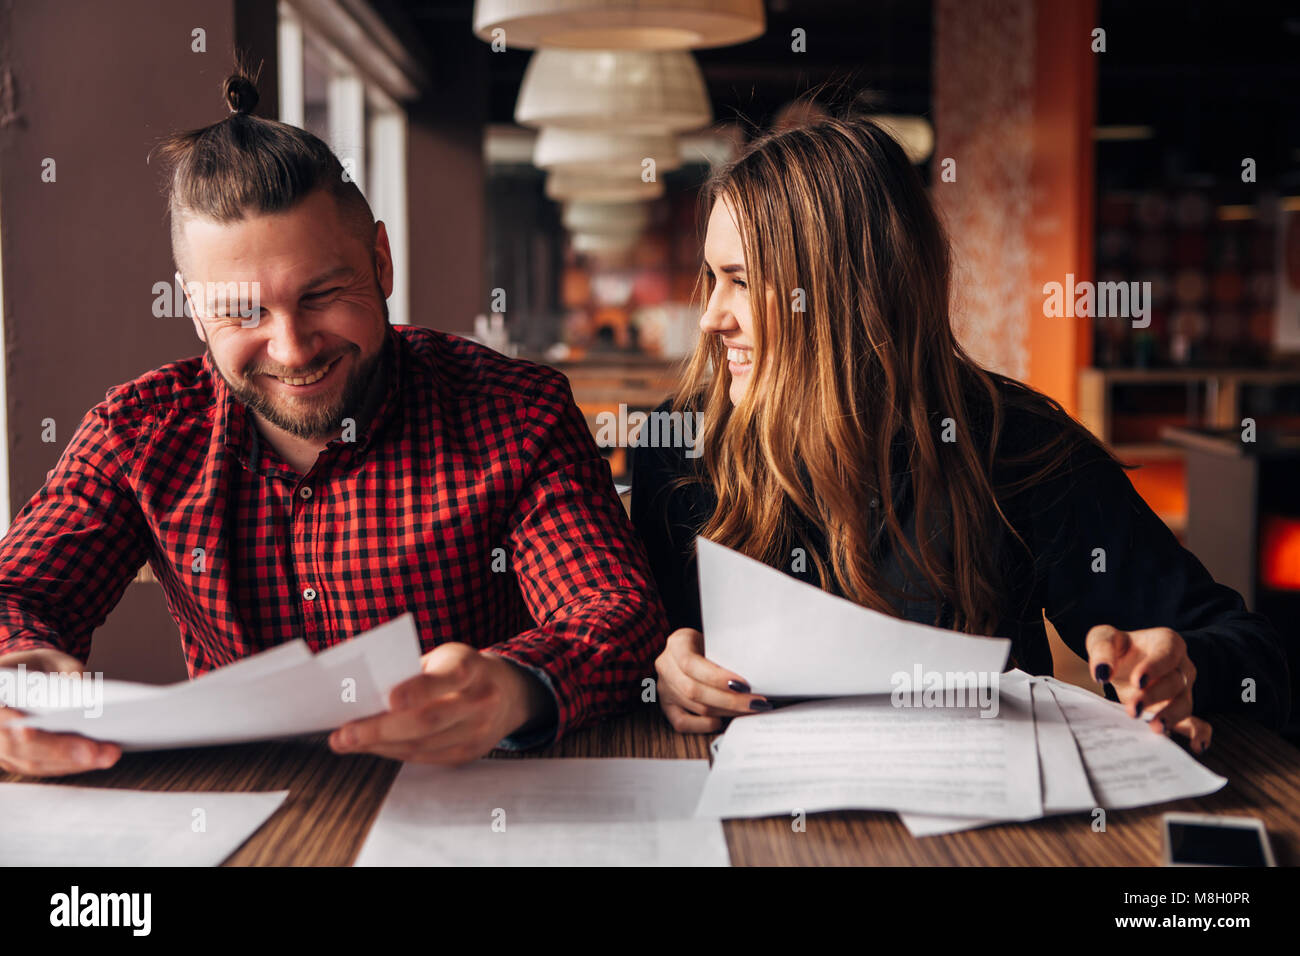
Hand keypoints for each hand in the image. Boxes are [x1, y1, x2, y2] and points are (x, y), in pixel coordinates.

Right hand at [0, 649, 121, 776]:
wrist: (27, 678)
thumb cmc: (37, 667)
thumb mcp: (51, 658)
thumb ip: (65, 668)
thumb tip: (79, 686)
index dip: (6, 724)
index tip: (26, 731)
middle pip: (16, 745)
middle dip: (57, 750)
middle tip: (93, 751)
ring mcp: (1, 747)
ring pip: (32, 762)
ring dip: (72, 762)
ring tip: (108, 754)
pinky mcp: (19, 760)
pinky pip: (44, 766)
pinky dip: (72, 763)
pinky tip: (100, 756)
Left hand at [327, 643, 547, 764]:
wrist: (506, 693)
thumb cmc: (458, 669)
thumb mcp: (443, 658)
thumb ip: (412, 673)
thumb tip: (361, 695)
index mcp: (471, 667)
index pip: (448, 677)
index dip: (420, 689)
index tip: (390, 699)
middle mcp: (480, 700)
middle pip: (428, 720)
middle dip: (381, 729)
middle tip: (344, 733)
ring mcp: (478, 731)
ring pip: (422, 745)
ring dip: (379, 746)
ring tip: (346, 741)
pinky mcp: (469, 752)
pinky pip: (425, 758)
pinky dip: (394, 753)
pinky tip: (373, 746)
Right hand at [655, 627, 769, 732]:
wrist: (691, 648)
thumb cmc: (708, 643)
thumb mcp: (714, 639)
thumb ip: (724, 653)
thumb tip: (753, 674)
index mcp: (676, 644)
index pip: (691, 664)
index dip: (717, 678)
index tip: (743, 685)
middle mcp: (666, 666)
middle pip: (694, 690)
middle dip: (728, 700)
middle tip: (754, 703)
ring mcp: (664, 688)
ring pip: (695, 706)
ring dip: (725, 711)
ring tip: (747, 709)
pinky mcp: (666, 705)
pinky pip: (682, 722)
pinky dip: (703, 725)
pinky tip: (720, 721)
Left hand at [1085, 625, 1211, 752]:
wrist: (1124, 661)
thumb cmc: (1119, 647)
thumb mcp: (1104, 638)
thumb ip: (1102, 650)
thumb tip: (1102, 672)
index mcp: (1166, 643)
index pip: (1167, 653)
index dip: (1155, 667)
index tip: (1137, 680)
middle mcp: (1180, 666)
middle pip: (1175, 681)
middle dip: (1154, 696)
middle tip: (1133, 709)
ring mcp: (1183, 690)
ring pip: (1184, 703)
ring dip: (1171, 716)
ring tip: (1155, 728)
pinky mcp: (1179, 711)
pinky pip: (1197, 723)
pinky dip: (1200, 734)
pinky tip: (1197, 745)